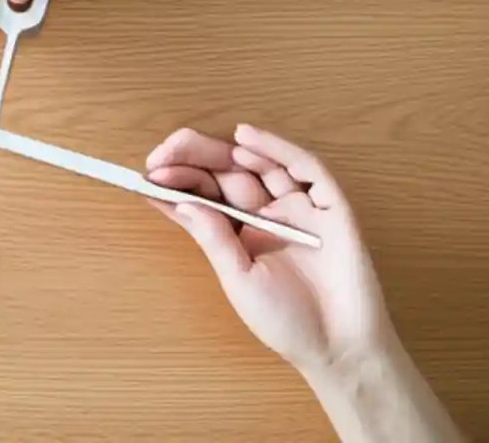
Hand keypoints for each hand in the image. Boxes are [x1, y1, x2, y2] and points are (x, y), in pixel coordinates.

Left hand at [144, 125, 394, 371]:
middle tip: (163, 153)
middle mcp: (266, 216)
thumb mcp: (239, 281)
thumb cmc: (289, 322)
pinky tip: (246, 139)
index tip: (147, 174)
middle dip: (193, 158)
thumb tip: (182, 201)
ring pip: (259, 164)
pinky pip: (305, 169)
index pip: (203, 198)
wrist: (341, 348)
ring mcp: (298, 208)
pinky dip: (276, 149)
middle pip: (226, 174)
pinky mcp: (329, 205)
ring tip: (187, 143)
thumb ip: (215, 238)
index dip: (176, 183)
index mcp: (239, 234)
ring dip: (223, 150)